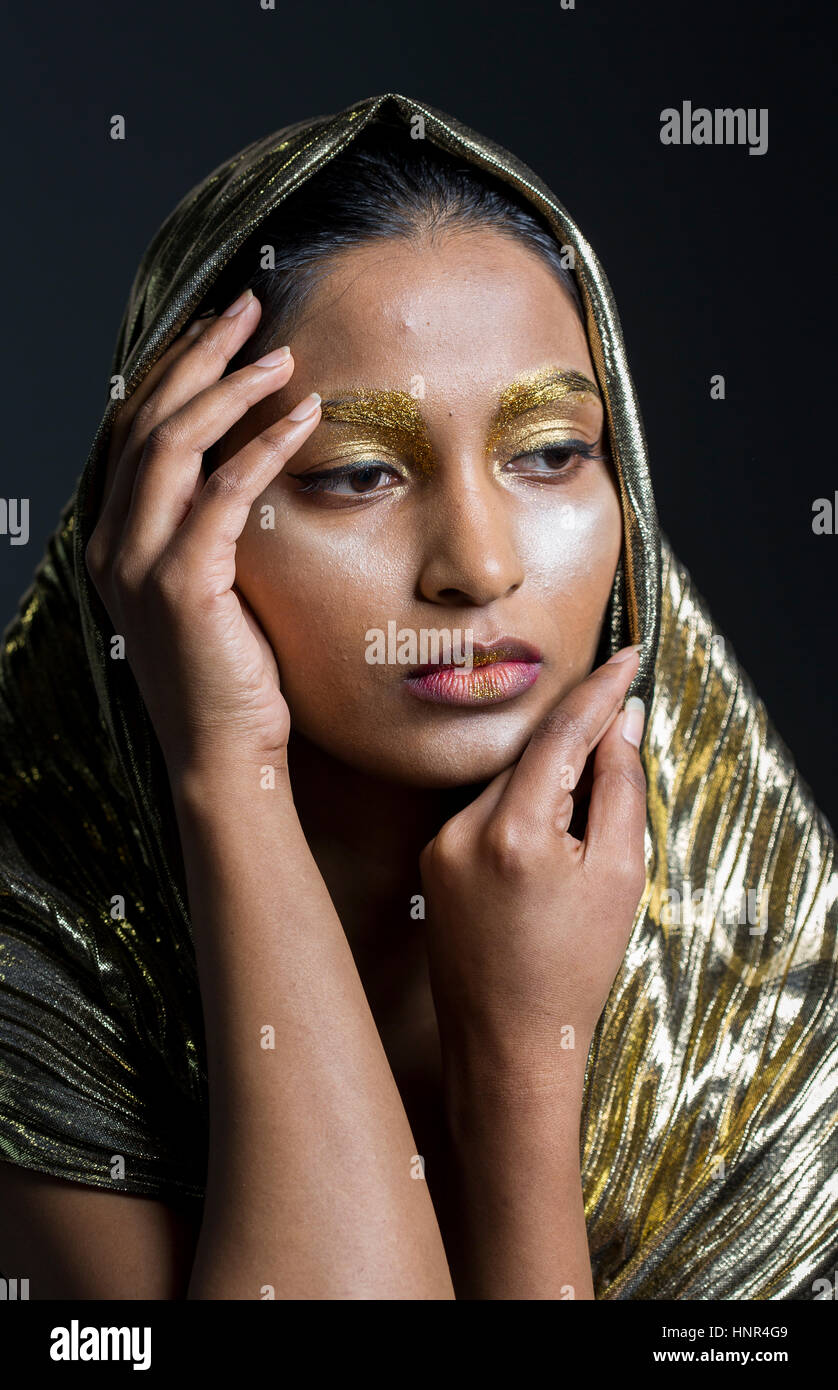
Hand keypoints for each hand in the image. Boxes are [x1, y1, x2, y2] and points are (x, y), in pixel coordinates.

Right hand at [85, 290, 321, 780]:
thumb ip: (211, 533)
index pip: (133, 431)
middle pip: (146, 419)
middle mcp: (114, 545)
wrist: (225, 758)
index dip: (173, 372)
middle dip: (197, 355)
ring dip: (230, 387)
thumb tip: (252, 472)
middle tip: (247, 308)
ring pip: (175, 443)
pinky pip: (224, 492)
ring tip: (280, 353)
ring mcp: (141, 564)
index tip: (221, 331)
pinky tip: (304, 415)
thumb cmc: (231, 679)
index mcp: (115, 542)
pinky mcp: (184, 584)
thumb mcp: (212, 592)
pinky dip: (263, 445)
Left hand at [419, 647, 646, 1101]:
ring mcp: (438, 844)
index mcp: (512, 831)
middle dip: (578, 740)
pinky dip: (520, 812)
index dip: (600, 691)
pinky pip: (484, 813)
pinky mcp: (429, 860)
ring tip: (583, 836)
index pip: (560, 733)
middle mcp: (461, 827)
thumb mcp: (620, 876)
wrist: (506, 1044)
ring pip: (507, 784)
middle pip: (531, 755)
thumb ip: (621, 788)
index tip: (629, 659)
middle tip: (622, 728)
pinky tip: (546, 853)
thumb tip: (623, 722)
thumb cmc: (572, 969)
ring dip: (548, 782)